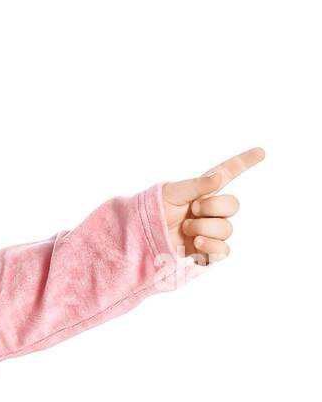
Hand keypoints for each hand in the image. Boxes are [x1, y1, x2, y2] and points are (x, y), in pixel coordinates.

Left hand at [161, 146, 264, 262]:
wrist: (141, 238)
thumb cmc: (153, 212)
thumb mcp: (171, 193)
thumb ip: (197, 185)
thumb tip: (219, 177)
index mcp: (203, 190)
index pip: (228, 173)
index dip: (244, 162)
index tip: (261, 151)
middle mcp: (211, 210)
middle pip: (232, 205)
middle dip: (213, 208)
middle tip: (192, 210)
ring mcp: (211, 230)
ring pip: (227, 229)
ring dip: (204, 229)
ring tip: (185, 230)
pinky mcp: (207, 250)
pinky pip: (223, 251)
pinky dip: (211, 247)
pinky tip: (196, 244)